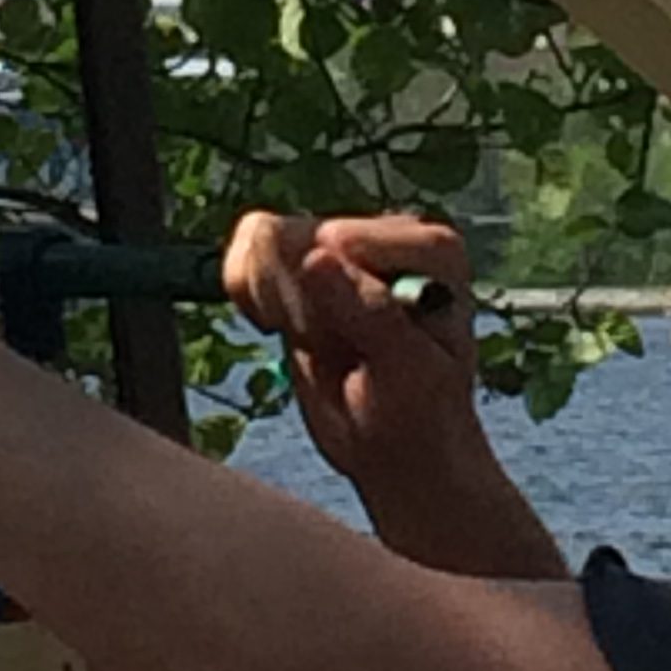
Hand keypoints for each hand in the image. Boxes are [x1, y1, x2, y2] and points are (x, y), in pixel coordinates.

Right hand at [223, 209, 493, 545]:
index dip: (326, 305)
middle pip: (290, 236)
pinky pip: (241, 255)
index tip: (357, 352)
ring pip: (259, 239)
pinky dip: (250, 297)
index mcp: (428, 249)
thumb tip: (314, 259)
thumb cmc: (415, 413)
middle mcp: (386, 231)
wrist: (391, 438)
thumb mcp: (406, 376)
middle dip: (297, 306)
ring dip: (276, 304)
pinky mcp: (299, 254)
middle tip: (338, 351)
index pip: (336, 243)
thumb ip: (368, 313)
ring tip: (321, 341)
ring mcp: (340, 241)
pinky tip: (289, 328)